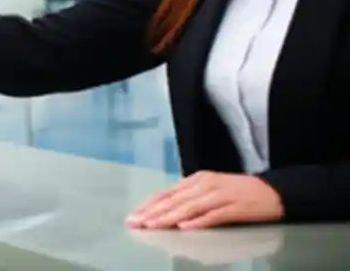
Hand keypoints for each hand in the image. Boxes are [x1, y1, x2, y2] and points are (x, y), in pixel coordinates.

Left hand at [127, 171, 283, 229]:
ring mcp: (220, 195)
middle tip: (136, 223)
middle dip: (152, 212)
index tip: (133, 215)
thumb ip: (189, 196)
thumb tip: (166, 208)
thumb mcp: (209, 189)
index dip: (149, 204)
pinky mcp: (235, 207)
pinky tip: (186, 227)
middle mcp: (205, 185)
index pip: (167, 193)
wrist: (273, 191)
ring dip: (169, 217)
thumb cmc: (238, 192)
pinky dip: (199, 221)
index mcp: (197, 180)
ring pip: (189, 207)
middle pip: (174, 200)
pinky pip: (214, 215)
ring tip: (153, 225)